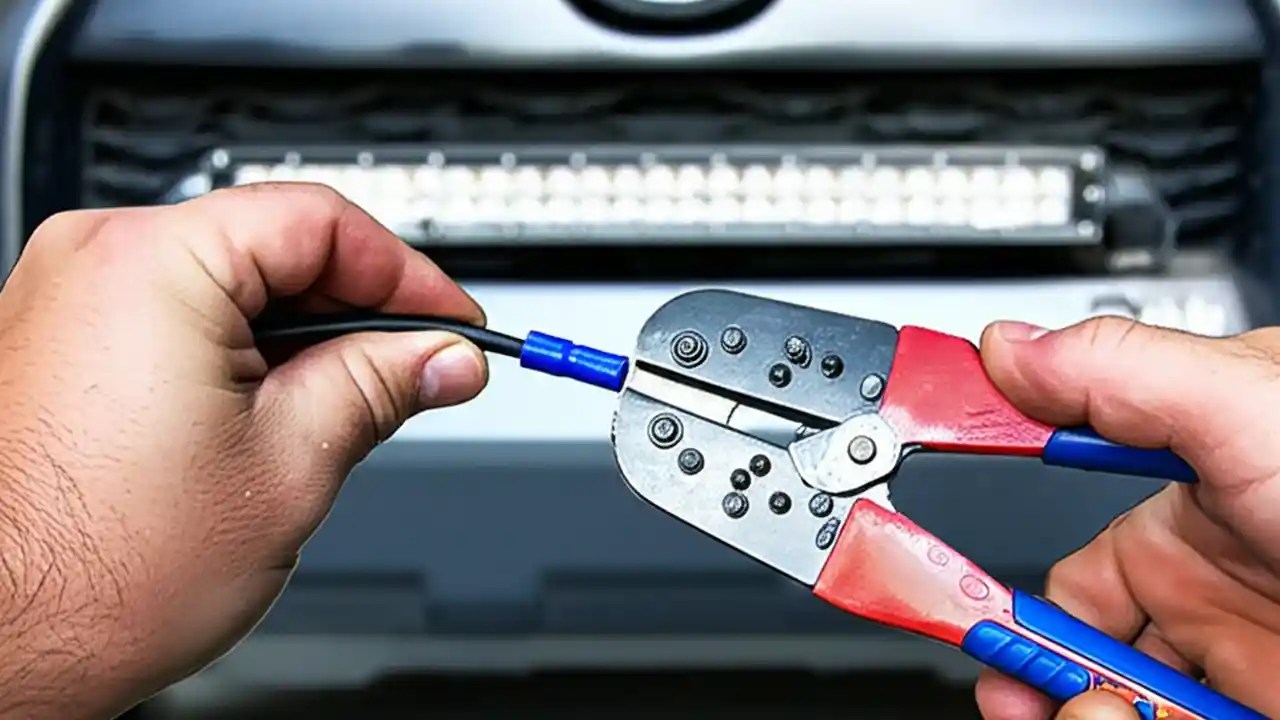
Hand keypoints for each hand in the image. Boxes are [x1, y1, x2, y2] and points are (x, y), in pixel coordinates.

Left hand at [0, 184, 488, 718]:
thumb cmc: (98, 572)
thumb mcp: (288, 468)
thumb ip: (380, 387)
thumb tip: (442, 357)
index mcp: (151, 264)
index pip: (321, 220)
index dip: (407, 275)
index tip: (452, 324)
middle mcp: (94, 260)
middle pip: (274, 244)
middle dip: (357, 312)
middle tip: (417, 374)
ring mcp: (65, 298)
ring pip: (229, 282)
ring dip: (301, 338)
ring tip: (339, 412)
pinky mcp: (56, 340)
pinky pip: (176, 313)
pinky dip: (240, 352)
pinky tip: (270, 416)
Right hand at [974, 316, 1279, 717]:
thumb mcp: (1258, 410)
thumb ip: (1125, 372)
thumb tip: (1009, 346)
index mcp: (1188, 505)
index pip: (1056, 539)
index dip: (1000, 576)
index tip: (944, 595)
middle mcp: (1207, 589)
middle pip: (1074, 647)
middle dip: (1033, 669)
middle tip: (1021, 689)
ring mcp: (1237, 658)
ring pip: (1114, 699)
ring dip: (1086, 706)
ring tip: (1107, 709)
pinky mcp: (1252, 705)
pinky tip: (1148, 717)